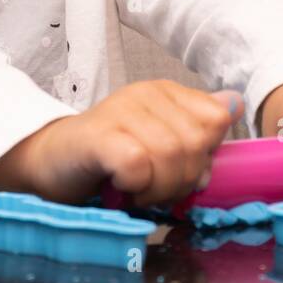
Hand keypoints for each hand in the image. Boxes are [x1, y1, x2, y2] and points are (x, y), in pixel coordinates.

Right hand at [0, 80, 242, 204]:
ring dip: (157, 188)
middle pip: (196, 143)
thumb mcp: (159, 143)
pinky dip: (136, 187)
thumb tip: (234, 103)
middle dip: (181, 179)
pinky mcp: (99, 136)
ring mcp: (121, 110)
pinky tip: (121, 188)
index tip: (177, 171)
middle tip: (153, 188)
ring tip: (135, 190)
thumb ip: (194, 130)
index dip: (204, 155)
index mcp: (167, 93)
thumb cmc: (108, 160)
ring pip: (171, 156)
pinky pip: (138, 165)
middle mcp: (146, 94)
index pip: (216, 121)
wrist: (49, 164)